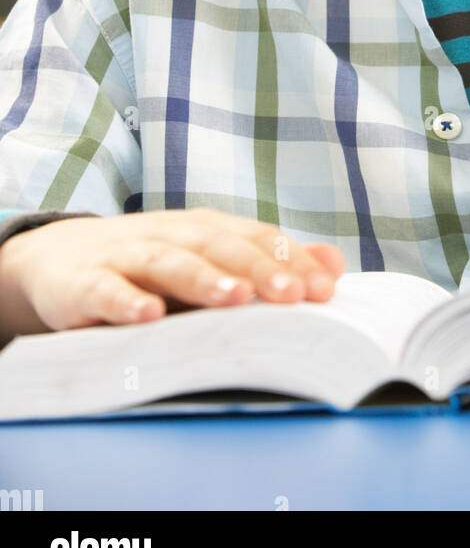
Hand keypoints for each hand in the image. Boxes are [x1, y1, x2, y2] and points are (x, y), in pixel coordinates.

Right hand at [0, 208, 345, 335]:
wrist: (57, 260)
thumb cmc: (148, 267)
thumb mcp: (208, 262)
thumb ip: (269, 265)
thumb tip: (334, 265)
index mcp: (205, 231)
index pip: (254, 240)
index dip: (289, 262)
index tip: (325, 290)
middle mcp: (170, 236)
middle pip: (218, 247)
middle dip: (258, 269)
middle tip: (293, 295)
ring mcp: (126, 256)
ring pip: (168, 263)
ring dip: (203, 279)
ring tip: (235, 298)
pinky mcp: (84, 283)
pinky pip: (106, 290)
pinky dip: (126, 301)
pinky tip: (147, 315)